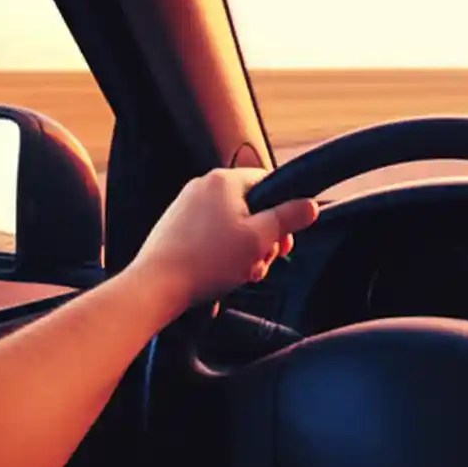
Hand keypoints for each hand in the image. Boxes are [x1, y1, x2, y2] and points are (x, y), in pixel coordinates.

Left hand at [130, 168, 318, 309]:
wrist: (156, 286)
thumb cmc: (207, 260)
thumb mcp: (259, 239)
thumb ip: (289, 218)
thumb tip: (311, 205)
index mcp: (224, 180)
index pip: (270, 183)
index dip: (285, 212)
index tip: (285, 240)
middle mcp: (203, 186)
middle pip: (253, 206)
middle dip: (265, 237)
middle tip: (264, 261)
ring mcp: (187, 206)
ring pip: (234, 223)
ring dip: (246, 249)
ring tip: (242, 272)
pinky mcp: (177, 226)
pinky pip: (213, 233)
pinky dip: (224, 251)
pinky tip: (223, 273)